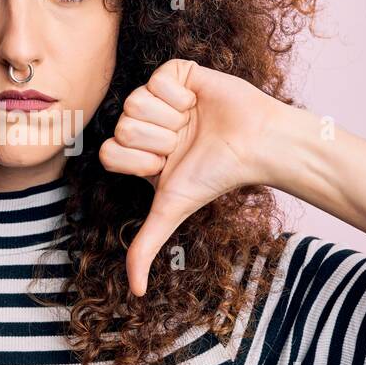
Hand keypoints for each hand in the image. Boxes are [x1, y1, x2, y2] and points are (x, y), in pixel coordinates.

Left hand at [99, 58, 288, 296]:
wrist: (257, 144)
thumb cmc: (218, 175)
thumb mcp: (172, 209)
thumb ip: (146, 245)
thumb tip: (134, 292)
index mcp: (138, 150)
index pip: (108, 151)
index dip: (138, 160)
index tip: (166, 163)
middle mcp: (145, 122)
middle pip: (122, 126)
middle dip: (157, 138)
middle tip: (183, 142)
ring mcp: (158, 95)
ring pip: (135, 100)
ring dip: (170, 116)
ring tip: (192, 122)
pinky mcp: (176, 72)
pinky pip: (156, 78)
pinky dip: (179, 91)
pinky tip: (197, 101)